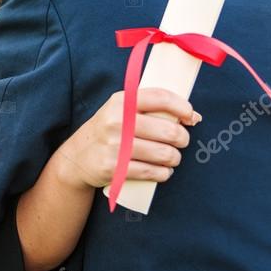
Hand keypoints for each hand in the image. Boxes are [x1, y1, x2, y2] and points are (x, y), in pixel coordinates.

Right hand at [55, 88, 199, 189]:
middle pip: (168, 130)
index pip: (160, 98)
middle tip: (181, 141)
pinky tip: (164, 170)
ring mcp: (115, 146)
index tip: (191, 116)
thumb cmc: (107, 131)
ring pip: (164, 154)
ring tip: (171, 157)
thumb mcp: (120, 110)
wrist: (76, 157)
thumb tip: (193, 116)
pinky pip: (152, 172)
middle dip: (182, 138)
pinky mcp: (115, 168)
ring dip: (174, 158)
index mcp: (121, 101)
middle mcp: (118, 121)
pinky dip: (164, 173)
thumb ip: (150, 108)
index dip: (182, 107)